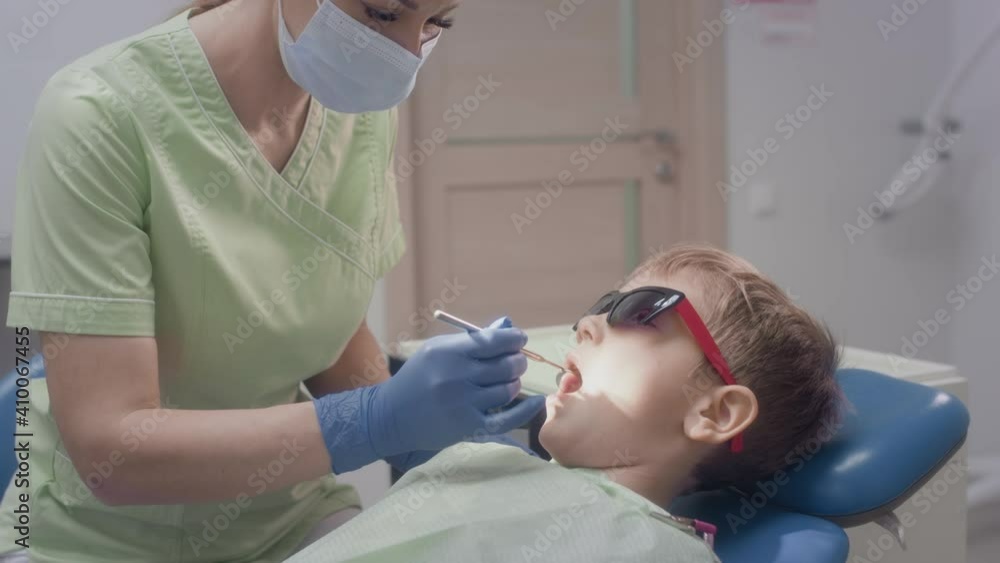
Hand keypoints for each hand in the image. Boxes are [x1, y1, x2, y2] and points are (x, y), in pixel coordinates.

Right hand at [314, 317, 543, 472]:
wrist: (390, 416)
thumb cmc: (418, 378)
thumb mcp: (438, 350)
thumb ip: (472, 340)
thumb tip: (507, 328)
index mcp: (448, 352)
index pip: (495, 340)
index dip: (514, 338)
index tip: (519, 340)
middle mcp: (456, 377)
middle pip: (506, 365)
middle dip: (517, 361)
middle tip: (516, 361)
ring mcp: (463, 403)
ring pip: (508, 390)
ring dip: (514, 383)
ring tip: (506, 380)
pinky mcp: (468, 427)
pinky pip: (507, 419)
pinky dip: (526, 410)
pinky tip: (537, 402)